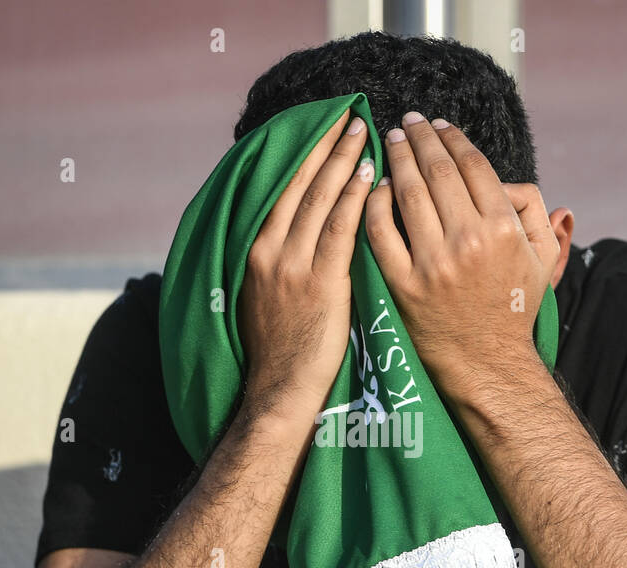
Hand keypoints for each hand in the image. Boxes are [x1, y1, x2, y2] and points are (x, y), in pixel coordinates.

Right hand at [238, 109, 375, 427]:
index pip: (282, 190)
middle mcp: (269, 250)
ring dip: (344, 162)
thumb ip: (285, 259)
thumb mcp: (269, 294)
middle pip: (300, 185)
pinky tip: (371, 177)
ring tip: (364, 133)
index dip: (305, 156)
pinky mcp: (319, 284)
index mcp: (255, 250)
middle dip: (326, 148)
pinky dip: (355, 200)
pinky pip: (340, 231)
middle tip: (349, 116)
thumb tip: (306, 231)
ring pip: (320, 200)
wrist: (279, 391)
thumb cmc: (282, 349)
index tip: (324, 129)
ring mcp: (292, 266)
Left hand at [365, 112, 559, 398]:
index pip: (473, 165)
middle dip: (419, 137)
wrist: (486, 364)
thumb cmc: (514, 310)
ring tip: (391, 141)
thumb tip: (538, 194)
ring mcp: (433, 263)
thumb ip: (545, 221)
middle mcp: (468, 240)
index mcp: (503, 228)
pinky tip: (374, 187)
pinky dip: (375, 204)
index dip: (452, 137)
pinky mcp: (404, 284)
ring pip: (408, 193)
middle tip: (407, 121)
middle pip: (437, 170)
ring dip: (397, 159)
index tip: (438, 124)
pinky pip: (381, 232)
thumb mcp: (544, 264)